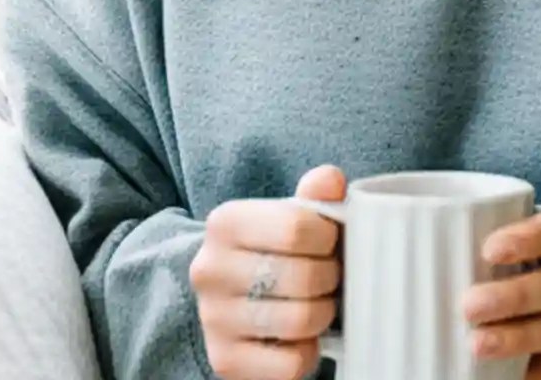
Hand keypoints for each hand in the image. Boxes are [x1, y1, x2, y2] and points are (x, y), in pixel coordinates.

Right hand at [190, 165, 344, 379]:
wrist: (236, 298)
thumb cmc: (279, 252)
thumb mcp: (294, 216)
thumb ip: (316, 196)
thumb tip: (331, 180)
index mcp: (225, 222)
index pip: (296, 228)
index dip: (329, 238)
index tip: (328, 242)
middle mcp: (209, 269)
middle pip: (303, 276)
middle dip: (331, 278)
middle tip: (329, 278)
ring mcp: (213, 318)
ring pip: (301, 320)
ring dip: (324, 314)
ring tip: (318, 303)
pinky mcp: (225, 360)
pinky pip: (293, 362)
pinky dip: (309, 352)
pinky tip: (300, 337)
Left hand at [463, 211, 540, 379]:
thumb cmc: (517, 260)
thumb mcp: (504, 238)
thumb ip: (464, 237)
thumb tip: (390, 243)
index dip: (530, 239)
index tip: (489, 250)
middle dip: (515, 297)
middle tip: (469, 306)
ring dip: (520, 338)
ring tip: (477, 345)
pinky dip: (533, 375)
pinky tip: (505, 377)